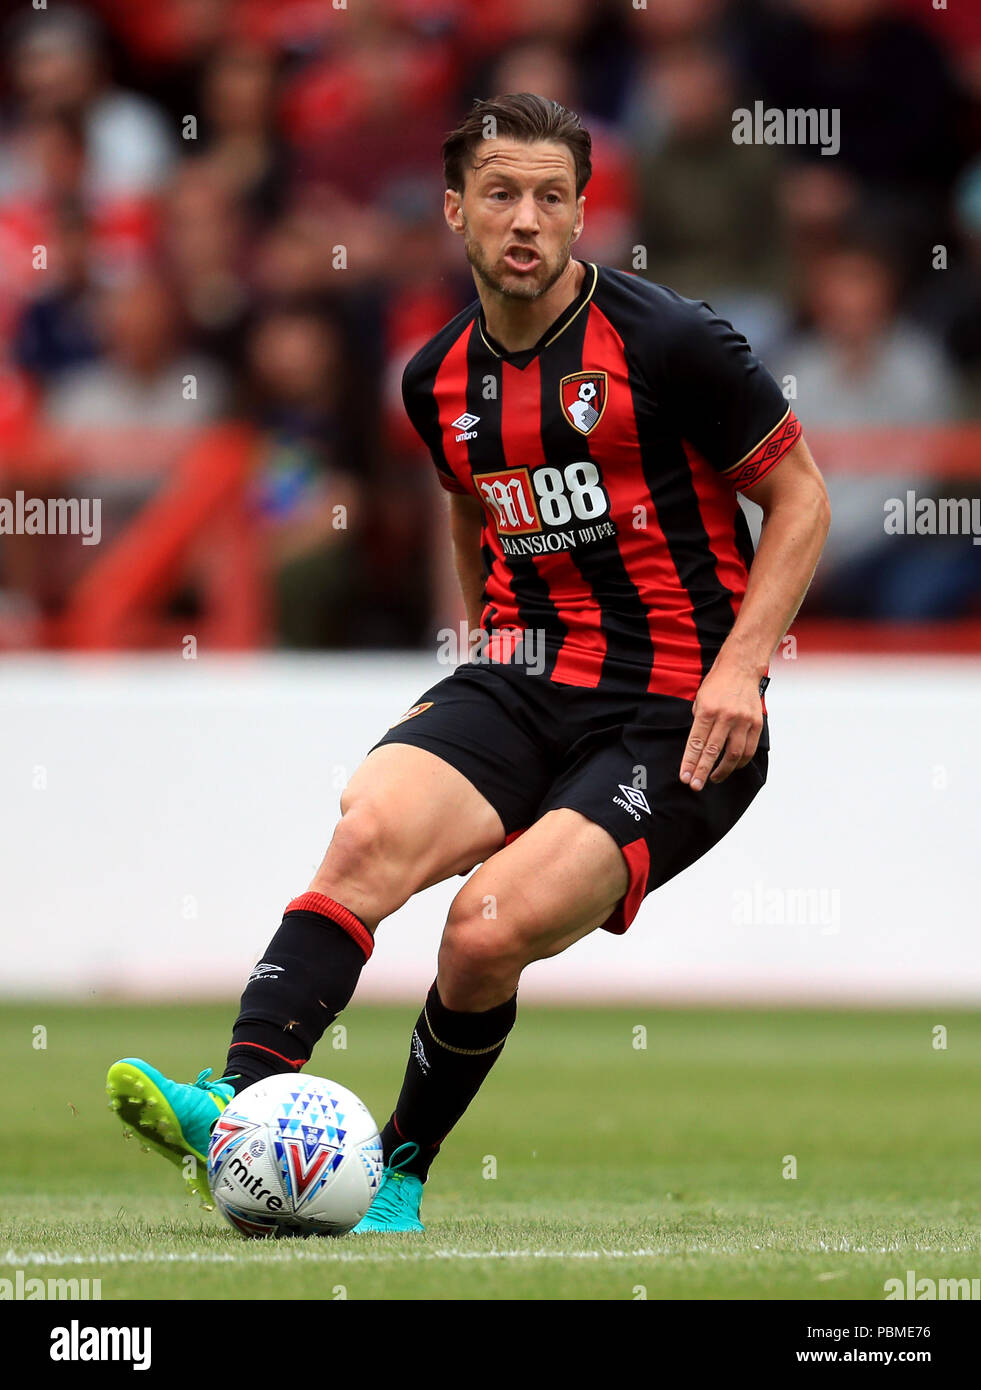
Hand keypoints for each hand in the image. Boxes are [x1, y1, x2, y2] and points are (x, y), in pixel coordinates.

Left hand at [679, 661, 764, 790]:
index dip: (690, 762)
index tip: (685, 777)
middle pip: (713, 751)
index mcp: (708, 710)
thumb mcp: (700, 699)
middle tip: (696, 786)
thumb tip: (697, 746)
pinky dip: (740, 762)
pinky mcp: (756, 723)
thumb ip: (699, 722)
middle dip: (702, 771)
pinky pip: (749, 749)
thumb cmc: (718, 683)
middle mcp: (726, 716)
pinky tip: (731, 767)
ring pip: (734, 754)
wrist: (741, 668)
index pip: (696, 743)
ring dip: (723, 770)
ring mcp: (743, 721)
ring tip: (713, 778)